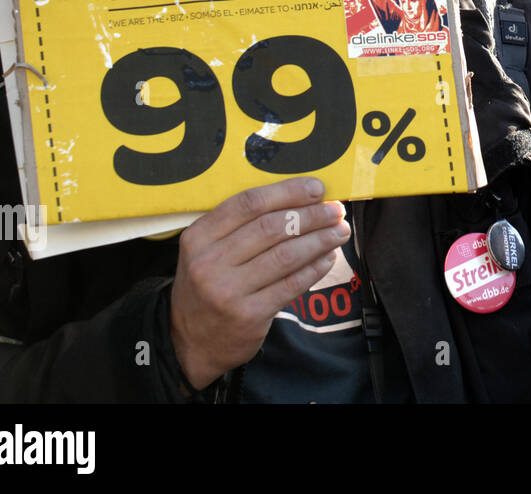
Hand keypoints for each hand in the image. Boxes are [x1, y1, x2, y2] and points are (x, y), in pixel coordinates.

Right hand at [169, 177, 348, 390]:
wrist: (190, 342)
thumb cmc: (208, 285)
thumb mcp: (207, 251)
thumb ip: (240, 226)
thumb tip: (300, 199)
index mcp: (198, 237)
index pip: (249, 204)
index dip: (288, 192)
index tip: (317, 188)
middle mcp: (210, 262)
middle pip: (271, 228)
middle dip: (311, 215)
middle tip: (336, 210)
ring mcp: (229, 291)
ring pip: (286, 255)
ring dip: (320, 240)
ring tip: (340, 231)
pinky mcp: (249, 315)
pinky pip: (292, 284)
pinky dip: (315, 268)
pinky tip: (328, 258)